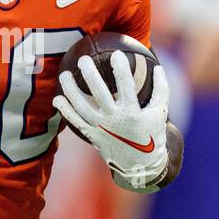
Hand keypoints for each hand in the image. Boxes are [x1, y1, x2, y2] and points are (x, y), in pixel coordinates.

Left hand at [52, 51, 169, 190]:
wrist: (141, 165)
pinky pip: (75, 121)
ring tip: (63, 75)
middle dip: (90, 74)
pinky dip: (65, 110)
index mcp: (132, 112)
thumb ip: (161, 88)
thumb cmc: (152, 133)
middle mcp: (114, 120)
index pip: (125, 85)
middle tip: (84, 59)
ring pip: (81, 106)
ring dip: (70, 90)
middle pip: (99, 93)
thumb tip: (157, 66)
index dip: (120, 69)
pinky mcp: (92, 136)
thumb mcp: (161, 112)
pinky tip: (57, 98)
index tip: (116, 54)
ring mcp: (101, 129)